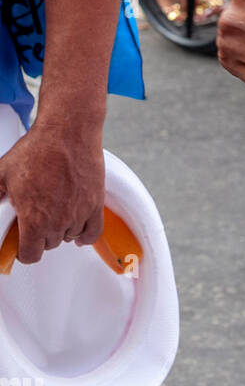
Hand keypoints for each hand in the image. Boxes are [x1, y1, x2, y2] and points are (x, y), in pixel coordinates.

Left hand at [0, 121, 103, 263]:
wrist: (68, 131)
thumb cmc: (37, 149)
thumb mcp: (3, 172)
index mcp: (34, 220)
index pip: (30, 255)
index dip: (23, 251)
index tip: (22, 242)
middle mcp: (58, 221)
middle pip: (49, 244)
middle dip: (41, 235)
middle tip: (37, 215)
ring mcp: (79, 213)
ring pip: (68, 237)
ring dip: (60, 229)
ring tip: (55, 211)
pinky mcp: (95, 203)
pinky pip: (93, 233)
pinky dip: (85, 236)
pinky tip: (78, 231)